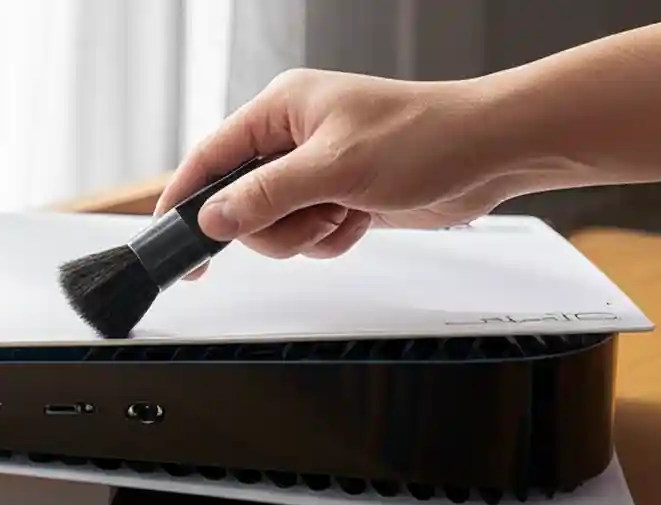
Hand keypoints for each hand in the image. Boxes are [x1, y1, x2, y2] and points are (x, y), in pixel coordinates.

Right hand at [156, 68, 514, 276]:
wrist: (489, 153)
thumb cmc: (425, 136)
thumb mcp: (333, 168)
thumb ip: (265, 196)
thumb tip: (213, 219)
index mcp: (281, 110)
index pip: (211, 156)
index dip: (186, 197)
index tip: (171, 236)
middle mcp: (293, 138)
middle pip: (240, 203)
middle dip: (273, 224)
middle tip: (310, 216)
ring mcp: (316, 170)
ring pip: (274, 227)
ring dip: (307, 233)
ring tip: (344, 211)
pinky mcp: (339, 197)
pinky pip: (309, 237)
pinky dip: (331, 238)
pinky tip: (361, 217)